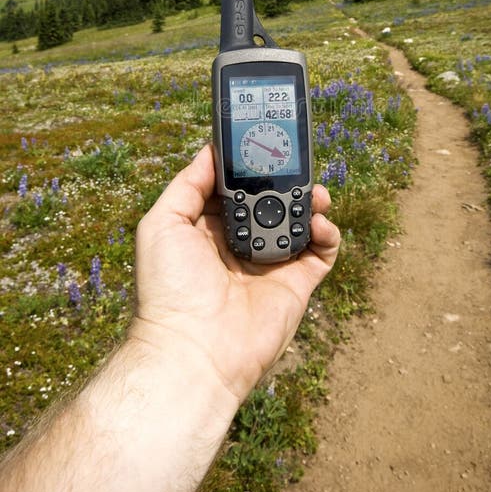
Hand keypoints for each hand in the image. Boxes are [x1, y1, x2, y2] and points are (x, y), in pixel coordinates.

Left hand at [130, 144, 339, 402]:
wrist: (195, 350)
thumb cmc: (169, 287)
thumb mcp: (162, 224)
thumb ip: (187, 184)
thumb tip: (211, 150)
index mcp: (208, 228)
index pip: (235, 188)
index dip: (249, 166)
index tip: (263, 141)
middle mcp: (241, 242)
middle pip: (271, 199)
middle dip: (284, 178)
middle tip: (295, 161)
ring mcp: (271, 263)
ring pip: (299, 220)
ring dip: (310, 199)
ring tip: (313, 191)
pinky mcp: (297, 283)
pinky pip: (322, 250)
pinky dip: (327, 231)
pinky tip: (318, 222)